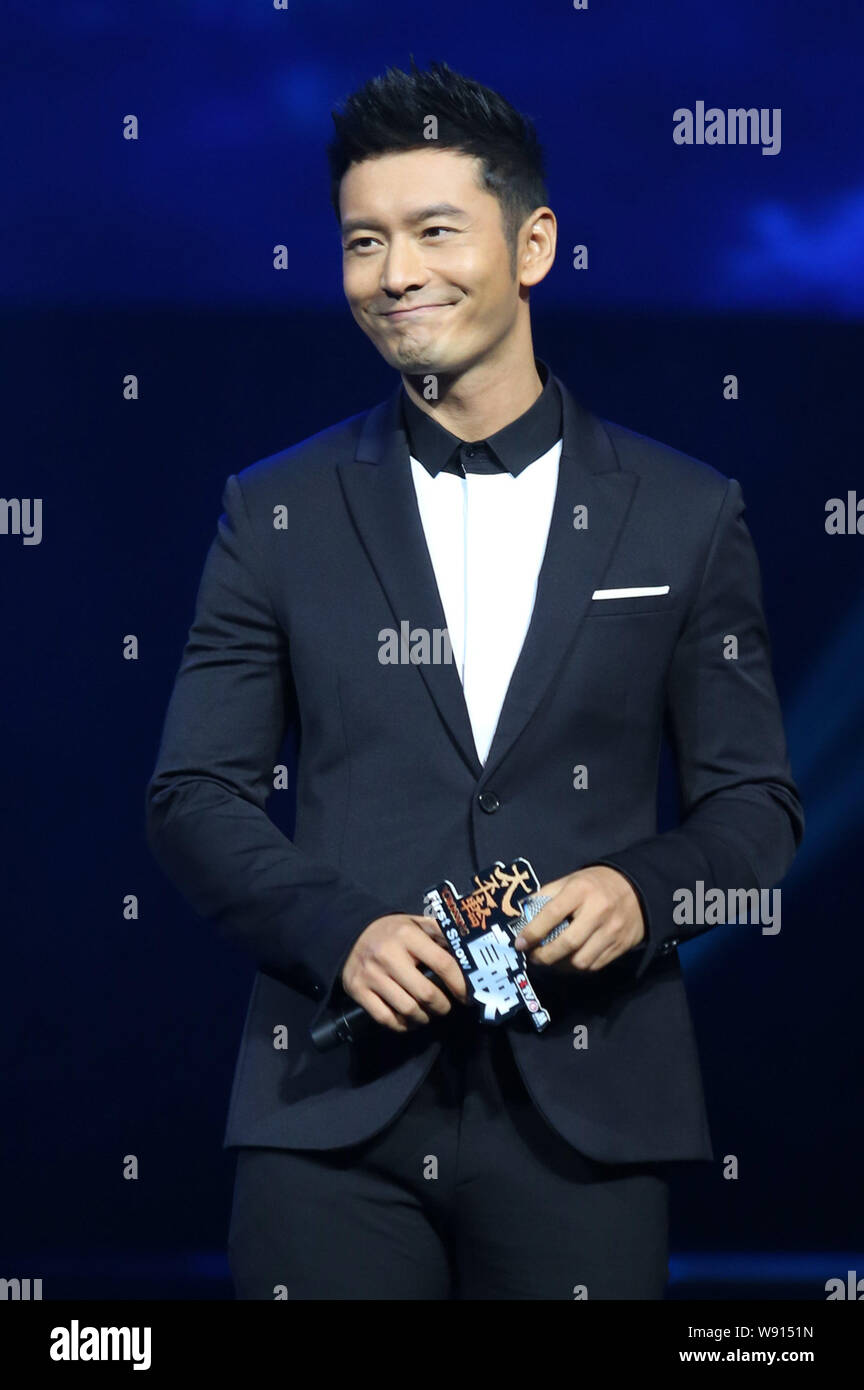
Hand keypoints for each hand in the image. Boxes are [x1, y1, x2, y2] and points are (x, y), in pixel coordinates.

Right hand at [341, 913, 469, 1032]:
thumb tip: (468, 954)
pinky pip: (385, 1018)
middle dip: (442, 1006)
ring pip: (407, 1010)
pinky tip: (409, 1020)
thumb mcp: (416, 923)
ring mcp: (371, 974)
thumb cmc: (392, 932)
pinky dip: (402, 1025)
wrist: (350, 933)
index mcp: (407, 934)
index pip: (442, 963)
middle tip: (445, 1007)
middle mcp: (388, 954)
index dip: (459, 984)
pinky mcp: (358, 990)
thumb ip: (440, 934)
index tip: (466, 995)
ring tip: (428, 1014)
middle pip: (426, 993)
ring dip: (424, 1018)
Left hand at [513, 866, 644, 973]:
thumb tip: (522, 914)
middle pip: (567, 943)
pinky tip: (569, 960)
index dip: (533, 931)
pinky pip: (594, 966)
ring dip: (560, 965)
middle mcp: (598, 911)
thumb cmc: (596, 884)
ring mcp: (611, 931)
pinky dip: (577, 967)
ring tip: (551, 960)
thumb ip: (546, 895)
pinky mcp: (620, 946)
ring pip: (581, 961)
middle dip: (544, 956)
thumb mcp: (571, 880)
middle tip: (533, 957)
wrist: (637, 888)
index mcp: (581, 890)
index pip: (553, 914)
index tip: (519, 943)